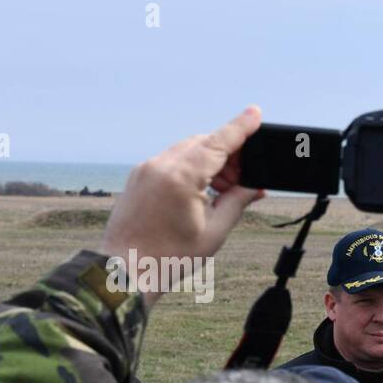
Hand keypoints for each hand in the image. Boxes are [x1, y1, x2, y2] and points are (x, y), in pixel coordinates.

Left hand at [100, 106, 263, 305]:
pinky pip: (172, 160)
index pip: (218, 143)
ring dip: (211, 162)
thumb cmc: (170, 256)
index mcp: (181, 177)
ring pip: (188, 150)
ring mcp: (146, 168)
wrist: (126, 269)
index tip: (256, 113)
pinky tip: (203, 191)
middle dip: (228, 155)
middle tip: (246, 180)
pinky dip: (192, 168)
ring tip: (224, 191)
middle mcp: (160, 165)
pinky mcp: (139, 176)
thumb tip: (256, 187)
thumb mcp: (214, 231)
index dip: (240, 127)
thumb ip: (237, 202)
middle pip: (204, 143)